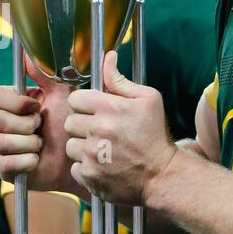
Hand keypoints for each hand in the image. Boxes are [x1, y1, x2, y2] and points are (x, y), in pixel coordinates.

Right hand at [0, 51, 76, 192]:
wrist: (78, 157)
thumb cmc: (70, 125)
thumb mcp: (61, 94)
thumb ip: (44, 74)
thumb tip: (27, 54)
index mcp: (11, 103)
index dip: (15, 102)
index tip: (36, 106)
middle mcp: (1, 124)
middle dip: (24, 124)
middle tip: (41, 127)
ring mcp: (0, 146)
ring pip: (0, 141)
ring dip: (28, 144)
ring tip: (41, 144)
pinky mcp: (3, 168)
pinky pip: (5, 162)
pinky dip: (27, 161)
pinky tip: (37, 160)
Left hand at [64, 50, 175, 205]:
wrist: (162, 175)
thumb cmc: (155, 135)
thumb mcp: (148, 100)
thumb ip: (120, 80)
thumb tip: (108, 57)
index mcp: (110, 107)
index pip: (75, 99)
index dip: (84, 105)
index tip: (95, 112)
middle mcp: (98, 130)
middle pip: (70, 122)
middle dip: (82, 126)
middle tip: (100, 132)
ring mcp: (92, 154)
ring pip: (70, 145)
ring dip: (83, 147)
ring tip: (102, 150)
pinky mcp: (90, 176)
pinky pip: (74, 167)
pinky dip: (86, 167)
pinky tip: (102, 166)